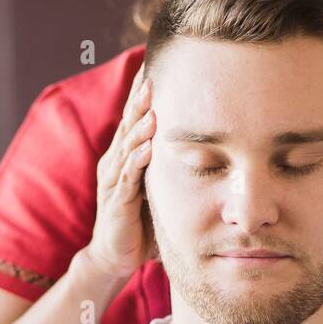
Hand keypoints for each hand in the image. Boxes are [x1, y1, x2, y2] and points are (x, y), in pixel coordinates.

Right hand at [84, 63, 157, 281]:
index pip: (135, 118)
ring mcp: (114, 181)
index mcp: (126, 156)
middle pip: (128, 124)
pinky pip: (127, 178)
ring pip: (126, 146)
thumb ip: (170, 167)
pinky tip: (148, 147)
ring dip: (139, 126)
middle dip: (140, 98)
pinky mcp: (117, 203)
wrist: (115, 257)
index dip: (143, 93)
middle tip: (152, 72)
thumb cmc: (140, 222)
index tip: (156, 66)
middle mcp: (116, 162)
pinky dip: (137, 161)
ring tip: (151, 104)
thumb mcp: (157, 188)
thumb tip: (208, 148)